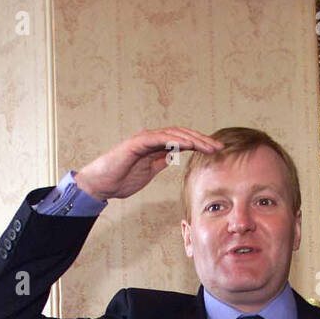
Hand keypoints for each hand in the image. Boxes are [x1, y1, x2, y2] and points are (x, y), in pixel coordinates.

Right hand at [74, 127, 222, 201]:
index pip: (182, 142)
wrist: (100, 184)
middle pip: (182, 135)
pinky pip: (161, 138)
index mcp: (155, 146)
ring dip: (194, 139)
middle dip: (202, 140)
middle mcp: (152, 139)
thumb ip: (159, 162)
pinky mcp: (138, 142)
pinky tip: (190, 144)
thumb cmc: (120, 180)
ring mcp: (145, 138)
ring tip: (209, 146)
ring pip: (174, 134)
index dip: (199, 145)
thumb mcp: (148, 172)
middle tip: (219, 147)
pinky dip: (176, 139)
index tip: (215, 152)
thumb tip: (171, 158)